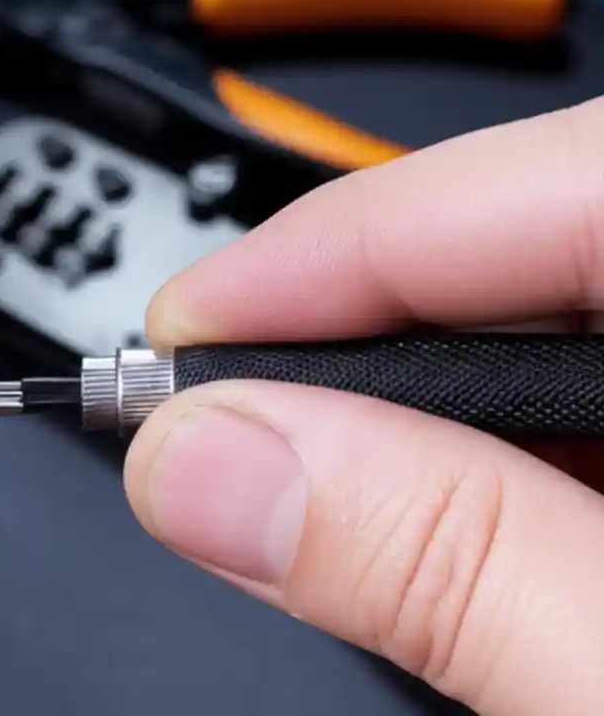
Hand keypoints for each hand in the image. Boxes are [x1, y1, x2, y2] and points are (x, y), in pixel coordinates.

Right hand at [127, 97, 603, 713]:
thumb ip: (443, 562)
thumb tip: (211, 464)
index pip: (564, 183)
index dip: (335, 249)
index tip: (183, 334)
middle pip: (550, 234)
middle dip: (359, 331)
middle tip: (216, 419)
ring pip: (571, 310)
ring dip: (419, 403)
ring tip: (302, 478)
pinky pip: (602, 400)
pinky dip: (506, 453)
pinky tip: (446, 506)